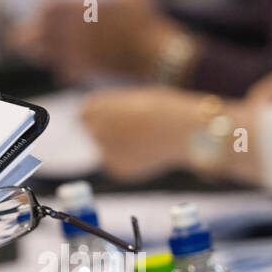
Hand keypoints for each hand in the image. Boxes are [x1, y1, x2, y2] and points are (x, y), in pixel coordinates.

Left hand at [6, 0, 180, 82]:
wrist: (155, 54)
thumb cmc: (143, 16)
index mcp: (78, 8)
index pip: (45, 6)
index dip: (38, 7)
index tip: (39, 5)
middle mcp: (70, 32)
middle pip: (34, 33)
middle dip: (26, 31)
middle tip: (27, 29)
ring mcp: (75, 54)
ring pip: (42, 54)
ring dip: (36, 50)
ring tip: (35, 47)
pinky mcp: (84, 72)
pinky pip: (62, 71)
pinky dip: (58, 67)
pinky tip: (59, 66)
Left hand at [81, 86, 202, 181]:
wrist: (186, 132)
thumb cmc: (166, 110)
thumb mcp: (135, 100)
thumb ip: (113, 110)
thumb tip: (97, 125)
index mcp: (96, 107)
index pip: (85, 112)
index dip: (101, 113)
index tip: (118, 114)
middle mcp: (95, 130)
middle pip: (91, 130)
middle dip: (107, 129)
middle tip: (133, 128)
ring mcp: (106, 153)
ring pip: (104, 149)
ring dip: (117, 145)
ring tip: (144, 139)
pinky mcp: (119, 171)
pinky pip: (116, 164)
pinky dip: (128, 160)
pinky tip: (146, 153)